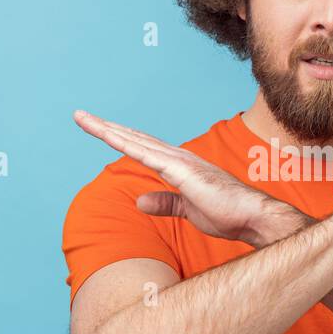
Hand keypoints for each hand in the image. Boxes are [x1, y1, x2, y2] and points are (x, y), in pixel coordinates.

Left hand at [72, 109, 298, 247]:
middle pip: (134, 138)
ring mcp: (180, 163)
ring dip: (108, 130)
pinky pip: (148, 156)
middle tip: (79, 116)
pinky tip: (110, 137)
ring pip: (136, 142)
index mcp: (179, 166)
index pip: (142, 148)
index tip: (98, 129)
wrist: (253, 218)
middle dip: (105, 127)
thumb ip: (165, 203)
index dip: (120, 137)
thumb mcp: (188, 211)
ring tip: (84, 119)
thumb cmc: (228, 214)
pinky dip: (127, 145)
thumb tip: (139, 202)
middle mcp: (178, 158)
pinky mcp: (183, 173)